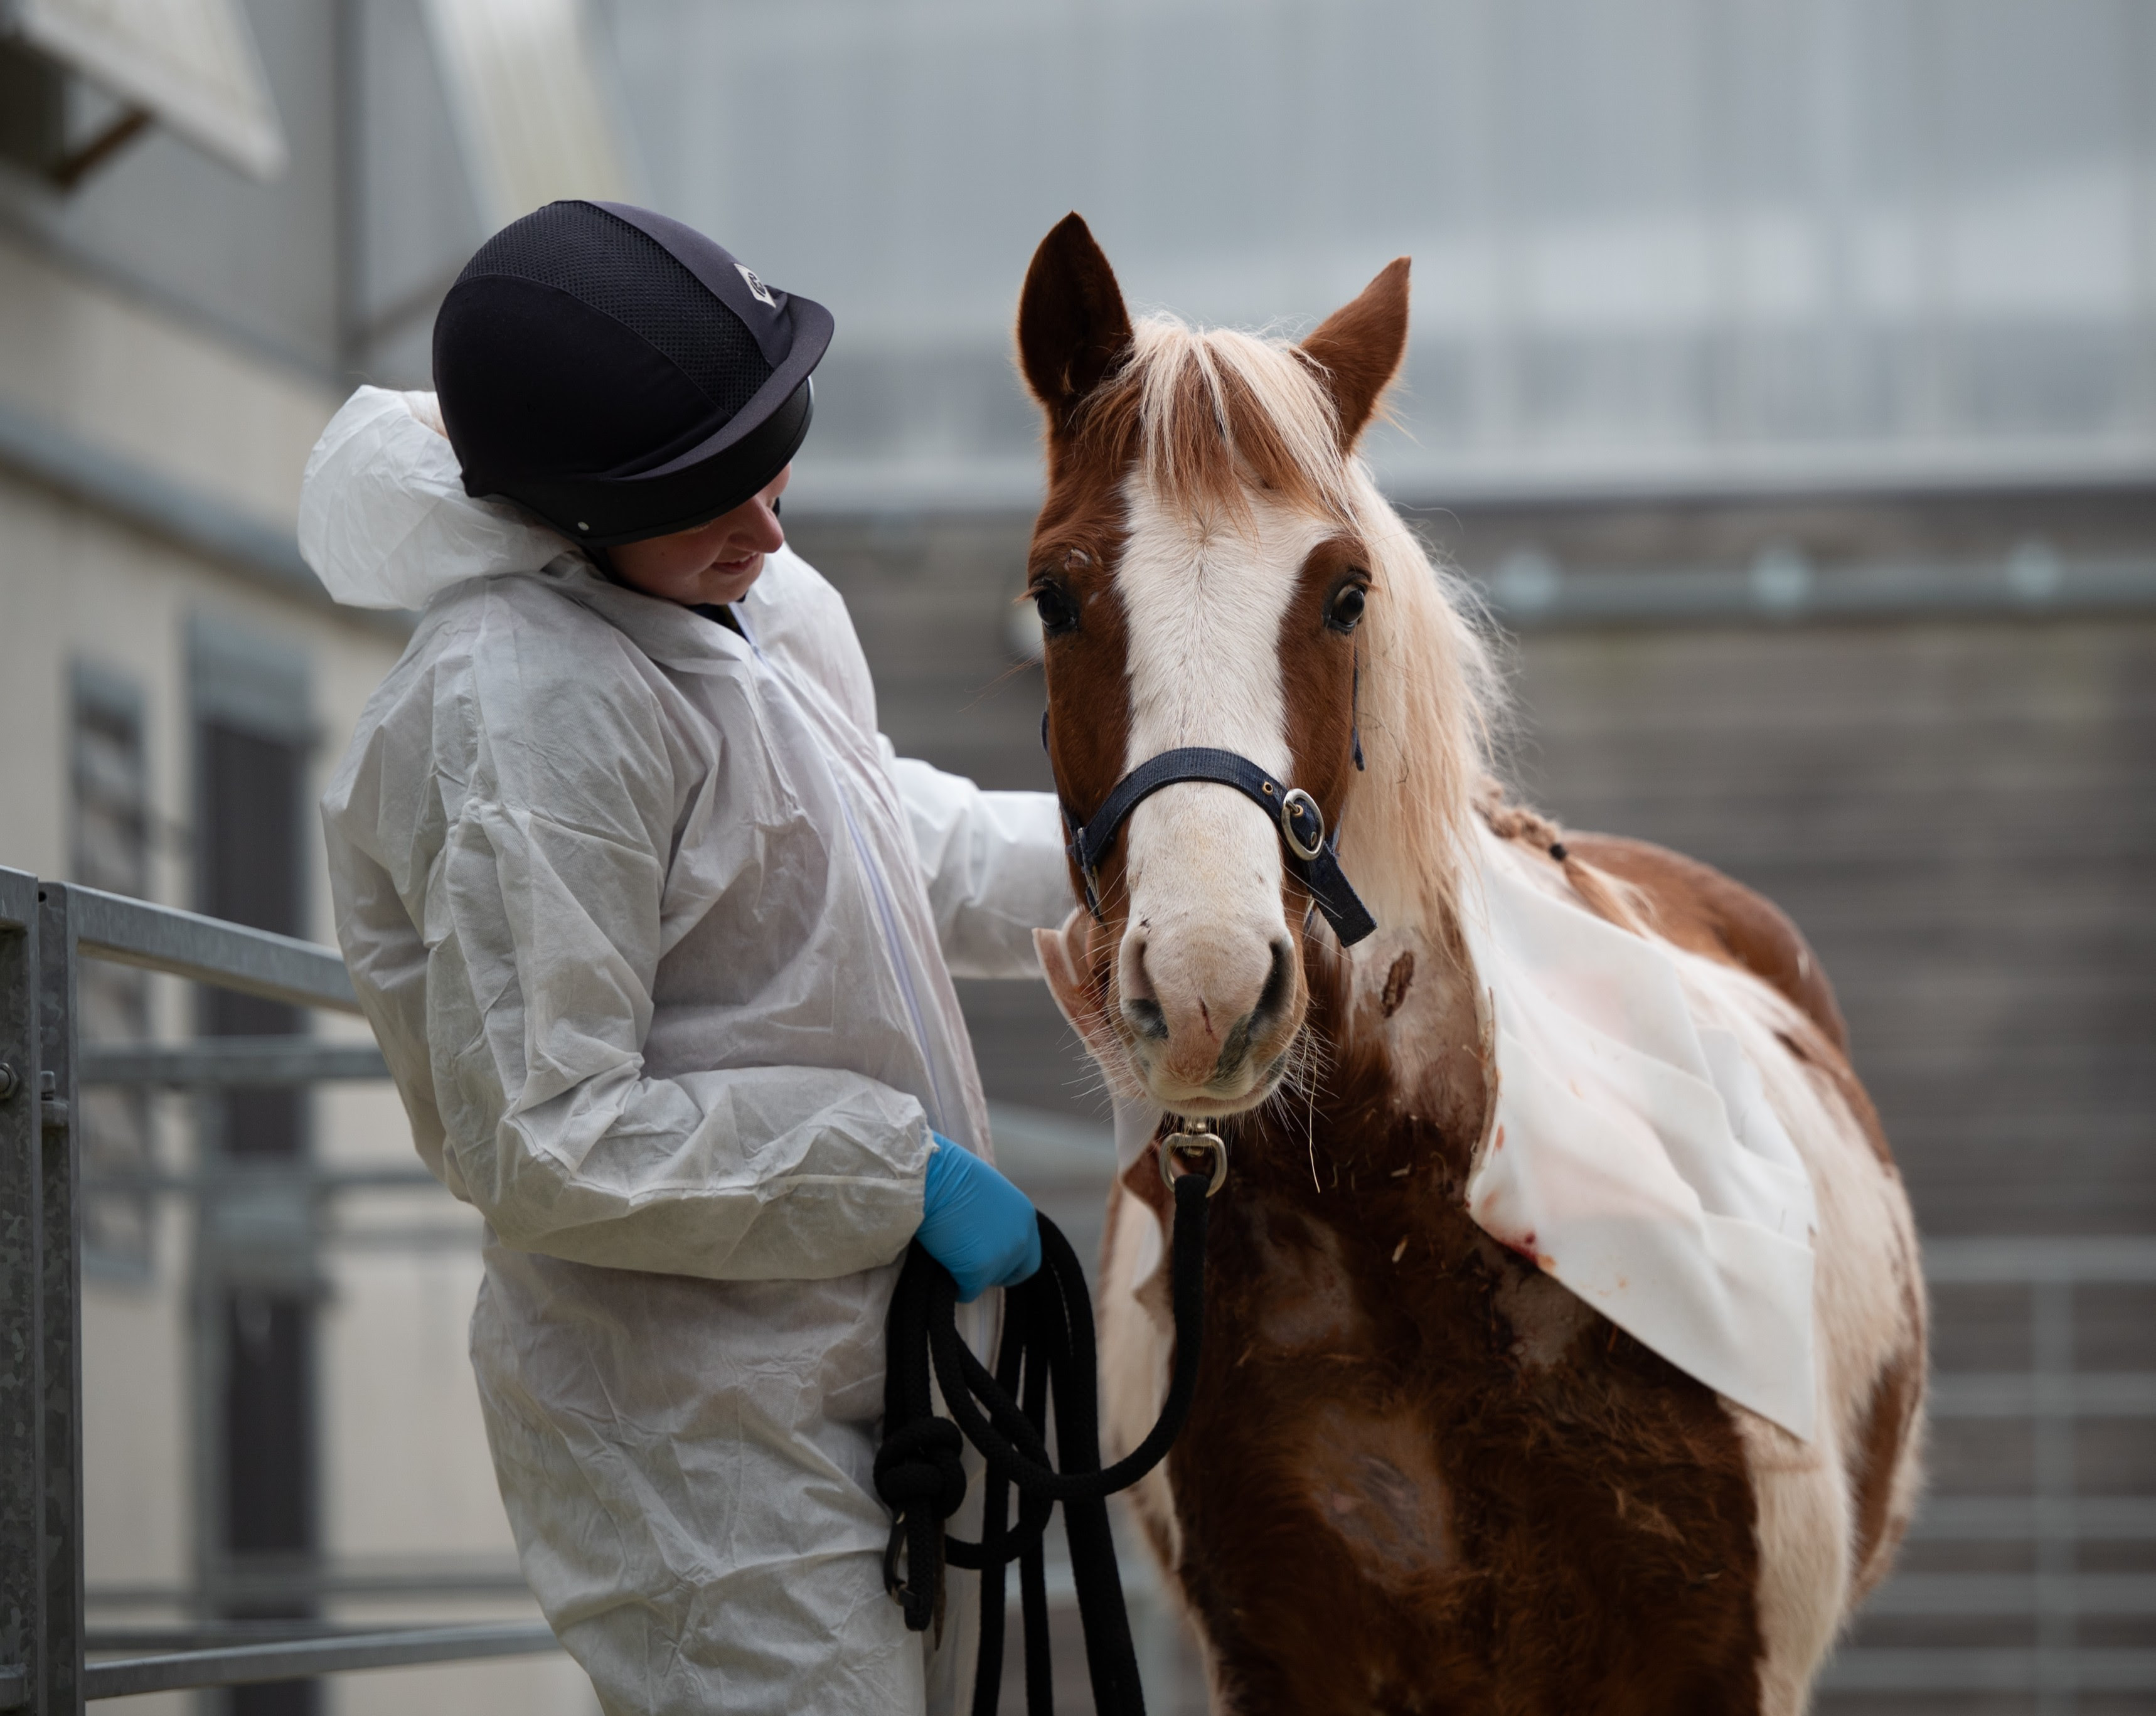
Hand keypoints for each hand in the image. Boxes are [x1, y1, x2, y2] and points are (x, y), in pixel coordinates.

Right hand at [915, 1135, 1041, 1301]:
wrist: (931, 1178)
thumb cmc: (950, 1175)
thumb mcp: (987, 1193)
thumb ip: (997, 1216)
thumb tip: (986, 1232)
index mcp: (1024, 1215)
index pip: (1029, 1255)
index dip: (1011, 1263)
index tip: (993, 1263)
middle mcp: (1021, 1237)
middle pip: (1013, 1271)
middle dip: (993, 1271)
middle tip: (969, 1265)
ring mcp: (1002, 1255)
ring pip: (989, 1281)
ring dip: (972, 1276)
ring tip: (951, 1261)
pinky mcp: (979, 1270)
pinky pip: (967, 1290)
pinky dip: (955, 1286)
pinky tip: (942, 1270)